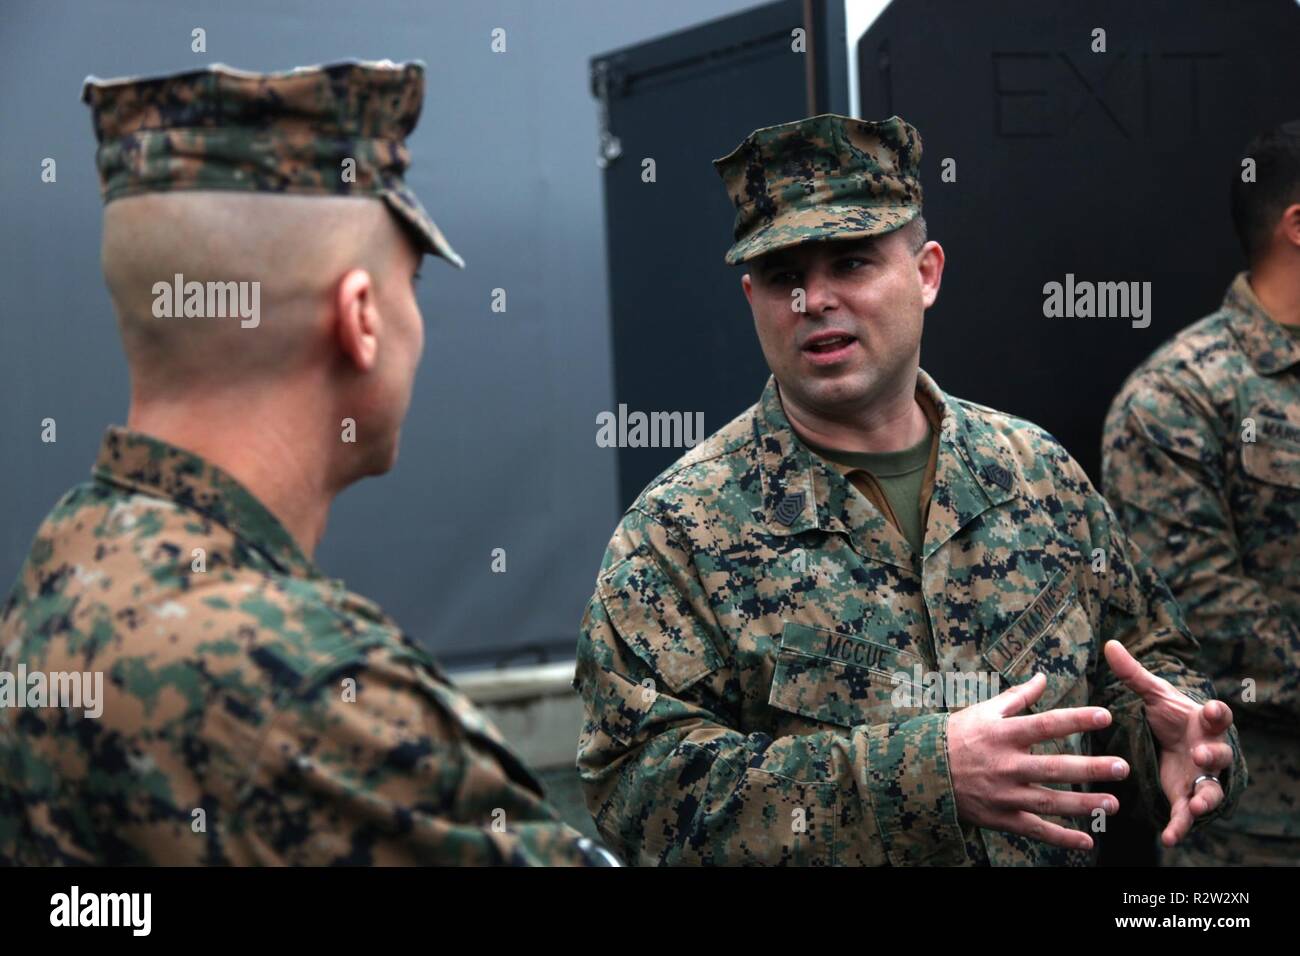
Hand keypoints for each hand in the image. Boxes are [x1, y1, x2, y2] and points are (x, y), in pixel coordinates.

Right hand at [947, 672, 1125, 850]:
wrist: (922, 771)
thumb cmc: (956, 736)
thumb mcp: (983, 711)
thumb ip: (1017, 698)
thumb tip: (1043, 677)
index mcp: (1002, 734)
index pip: (1045, 725)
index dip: (1076, 720)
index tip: (1105, 715)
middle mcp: (1005, 765)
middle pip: (1054, 767)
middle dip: (1090, 768)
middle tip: (1122, 767)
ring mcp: (1004, 794)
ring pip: (1049, 801)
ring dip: (1083, 804)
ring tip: (1114, 803)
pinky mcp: (1000, 818)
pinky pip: (1034, 830)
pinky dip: (1060, 838)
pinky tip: (1087, 841)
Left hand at [1103, 640, 1234, 845]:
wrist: (1177, 744)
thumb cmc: (1171, 717)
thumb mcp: (1153, 696)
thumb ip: (1133, 675)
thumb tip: (1109, 644)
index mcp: (1204, 722)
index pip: (1218, 714)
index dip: (1218, 712)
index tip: (1213, 709)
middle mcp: (1210, 750)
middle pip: (1220, 754)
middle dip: (1213, 755)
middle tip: (1201, 754)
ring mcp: (1202, 777)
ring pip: (1211, 790)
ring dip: (1205, 798)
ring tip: (1195, 806)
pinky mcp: (1187, 797)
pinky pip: (1187, 815)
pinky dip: (1180, 827)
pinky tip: (1168, 838)